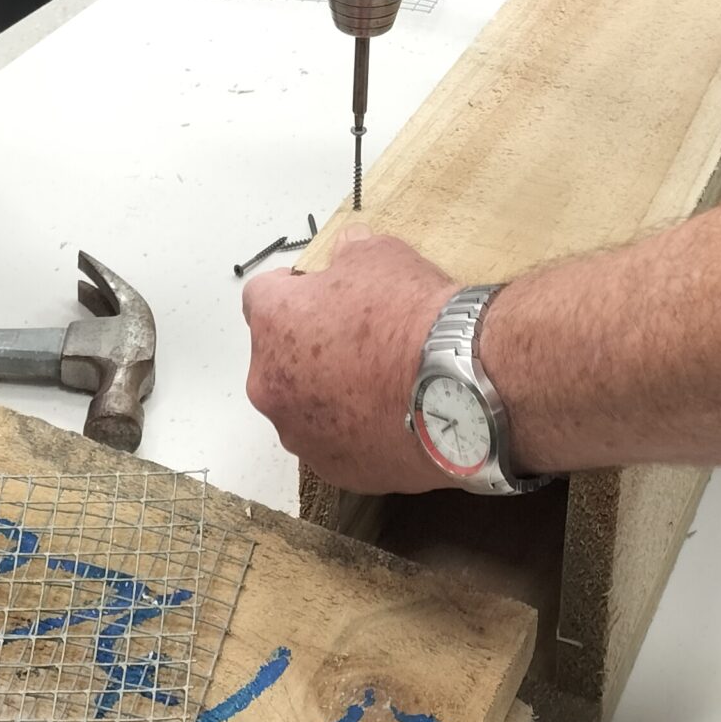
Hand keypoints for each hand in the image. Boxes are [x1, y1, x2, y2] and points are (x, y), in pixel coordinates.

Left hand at [243, 226, 462, 490]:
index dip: (296, 289)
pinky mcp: (334, 470)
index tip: (326, 291)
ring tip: (379, 381)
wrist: (457, 384)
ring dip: (328, 392)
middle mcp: (270, 384)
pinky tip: (392, 413)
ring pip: (303, 405)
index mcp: (271, 324)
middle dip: (308, 346)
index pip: (263, 296)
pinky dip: (353, 429)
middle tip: (357, 337)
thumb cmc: (410, 315)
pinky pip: (334, 442)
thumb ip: (349, 252)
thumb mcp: (379, 253)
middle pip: (278, 357)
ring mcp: (300, 434)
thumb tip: (346, 251)